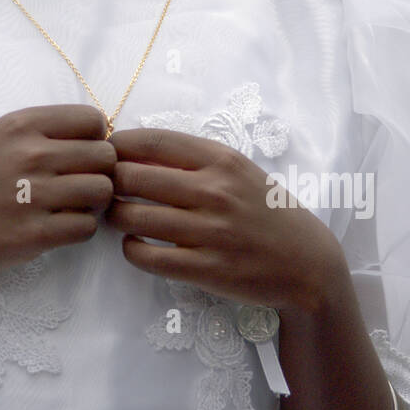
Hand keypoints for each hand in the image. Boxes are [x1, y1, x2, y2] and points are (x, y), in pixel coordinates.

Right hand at [0, 104, 116, 278]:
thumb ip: (42, 132)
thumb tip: (97, 137)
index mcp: (21, 125)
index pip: (93, 120)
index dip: (95, 139)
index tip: (80, 154)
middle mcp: (30, 155)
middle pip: (105, 157)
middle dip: (101, 171)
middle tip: (81, 184)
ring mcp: (33, 195)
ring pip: (102, 192)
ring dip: (94, 203)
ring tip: (72, 206)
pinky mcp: (33, 235)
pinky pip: (86, 227)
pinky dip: (79, 229)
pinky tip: (59, 227)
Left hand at [105, 127, 343, 314]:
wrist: (306, 263)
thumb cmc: (265, 210)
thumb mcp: (238, 170)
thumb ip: (193, 158)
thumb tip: (134, 147)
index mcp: (221, 160)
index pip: (152, 141)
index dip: (118, 145)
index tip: (107, 152)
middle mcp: (214, 191)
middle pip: (132, 176)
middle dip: (108, 181)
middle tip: (103, 187)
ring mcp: (209, 231)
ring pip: (132, 216)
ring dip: (115, 216)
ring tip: (117, 216)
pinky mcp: (205, 268)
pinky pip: (146, 256)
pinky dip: (131, 249)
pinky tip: (135, 244)